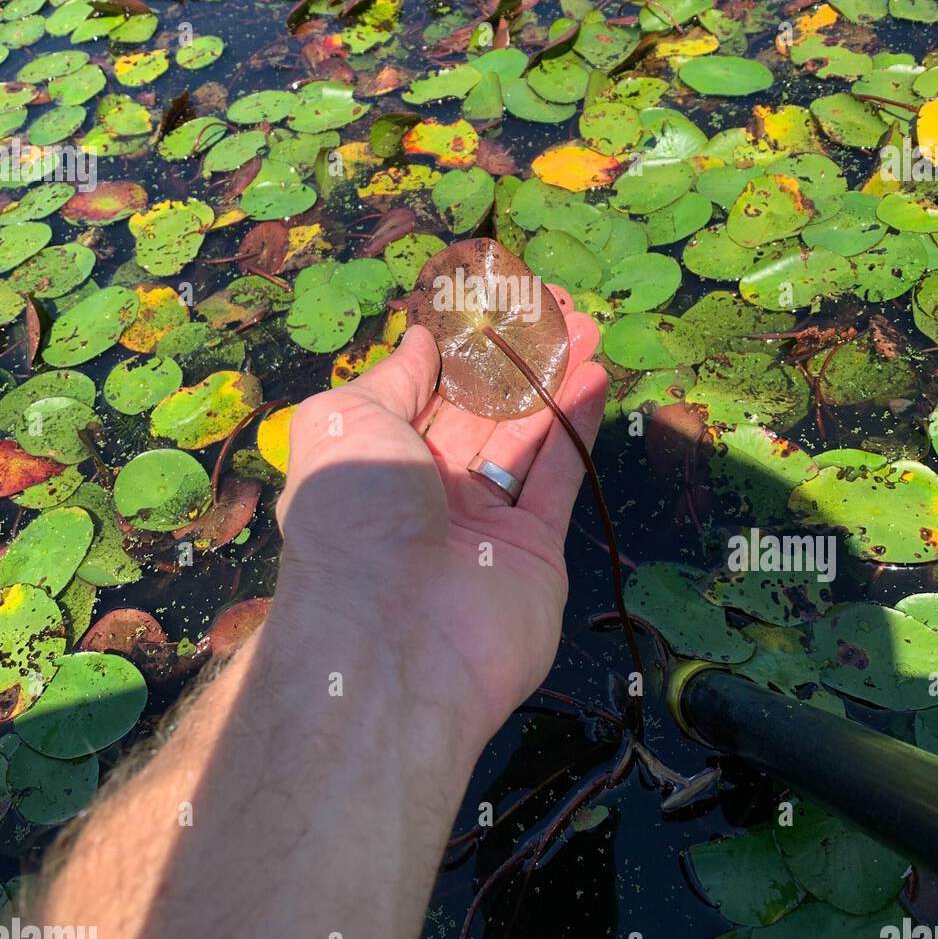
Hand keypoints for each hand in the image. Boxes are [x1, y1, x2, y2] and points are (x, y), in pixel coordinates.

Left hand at [274, 290, 606, 746]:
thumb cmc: (354, 513)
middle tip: (556, 305)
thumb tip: (419, 339)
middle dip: (517, 356)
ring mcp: (485, 522)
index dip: (464, 345)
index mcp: (378, 458)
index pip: (429, 390)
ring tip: (586, 325)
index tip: (498, 302)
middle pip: (482, 409)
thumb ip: (389, 378)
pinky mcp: (534, 550)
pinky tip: (593, 375)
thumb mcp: (342, 422)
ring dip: (554, 379)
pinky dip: (576, 426)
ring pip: (525, 437)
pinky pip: (558, 478)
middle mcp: (430, 489)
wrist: (392, 636)